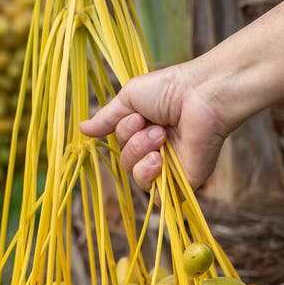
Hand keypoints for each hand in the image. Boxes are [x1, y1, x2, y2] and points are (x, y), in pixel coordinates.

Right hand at [80, 61, 231, 191]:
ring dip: (142, 155)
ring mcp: (170, 167)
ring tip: (161, 136)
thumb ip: (107, 118)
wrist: (201, 96)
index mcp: (145, 130)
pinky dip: (150, 177)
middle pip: (126, 162)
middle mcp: (156, 149)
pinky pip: (155, 195)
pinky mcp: (182, 182)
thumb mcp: (129, 98)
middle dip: (134, 143)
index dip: (123, 133)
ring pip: (137, 177)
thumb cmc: (170, 89)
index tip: (137, 116)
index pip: (121, 144)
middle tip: (155, 127)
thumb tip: (82, 129)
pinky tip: (159, 160)